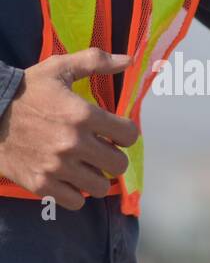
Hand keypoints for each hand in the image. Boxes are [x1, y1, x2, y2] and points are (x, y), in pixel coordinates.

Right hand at [0, 48, 138, 209]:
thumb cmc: (26, 90)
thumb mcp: (58, 69)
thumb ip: (95, 61)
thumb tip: (130, 60)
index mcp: (82, 115)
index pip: (129, 135)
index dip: (125, 133)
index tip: (114, 132)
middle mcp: (73, 143)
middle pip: (118, 164)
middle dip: (113, 157)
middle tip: (100, 151)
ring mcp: (57, 166)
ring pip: (100, 186)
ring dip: (96, 177)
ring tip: (85, 167)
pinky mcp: (41, 183)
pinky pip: (75, 201)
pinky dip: (75, 194)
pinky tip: (69, 180)